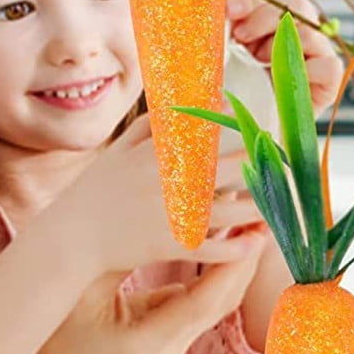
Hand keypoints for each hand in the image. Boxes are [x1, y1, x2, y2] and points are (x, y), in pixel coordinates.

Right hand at [24, 238, 264, 353]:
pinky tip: (228, 236)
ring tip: (253, 220)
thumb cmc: (53, 325)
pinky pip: (206, 302)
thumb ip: (124, 256)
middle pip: (221, 302)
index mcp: (145, 344)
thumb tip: (167, 215)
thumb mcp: (83, 288)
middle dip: (245, 259)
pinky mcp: (174, 338)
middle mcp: (167, 351)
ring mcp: (173, 348)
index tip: (252, 230)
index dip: (233, 265)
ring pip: (219, 303)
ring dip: (238, 263)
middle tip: (263, 215)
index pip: (202, 302)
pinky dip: (220, 270)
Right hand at [53, 114, 261, 279]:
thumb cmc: (93, 195)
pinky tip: (257, 242)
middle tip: (285, 161)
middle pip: (228, 169)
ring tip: (281, 201)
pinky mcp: (170, 244)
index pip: (204, 135)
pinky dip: (238, 247)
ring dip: (260, 206)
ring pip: (230, 210)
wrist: (69, 240)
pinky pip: (213, 246)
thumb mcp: (116, 154)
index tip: (258, 124)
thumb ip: (145, 129)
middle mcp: (167, 182)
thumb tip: (172, 106)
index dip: (236, 129)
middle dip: (260, 164)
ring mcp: (170, 214)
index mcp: (156, 156)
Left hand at [227, 0, 346, 113]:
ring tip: (259, 61)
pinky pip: (328, 63)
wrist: (243, 133)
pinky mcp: (328, 80)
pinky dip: (306, 68)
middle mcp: (295, 33)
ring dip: (282, 43)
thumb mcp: (219, 54)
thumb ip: (221, 23)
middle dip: (264, 15)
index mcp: (270, 21)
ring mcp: (314, 55)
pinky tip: (283, 78)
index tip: (230, 9)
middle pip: (293, 3)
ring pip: (311, 28)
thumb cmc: (232, 92)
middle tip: (241, 37)